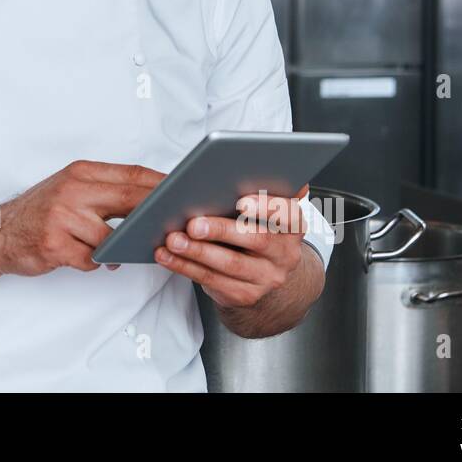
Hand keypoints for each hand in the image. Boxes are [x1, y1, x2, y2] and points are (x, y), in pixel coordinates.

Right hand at [0, 160, 163, 276]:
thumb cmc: (39, 212)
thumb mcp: (71, 189)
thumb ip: (105, 190)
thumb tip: (151, 198)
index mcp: (80, 172)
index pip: (132, 174)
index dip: (161, 184)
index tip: (184, 191)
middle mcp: (72, 190)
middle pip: (129, 199)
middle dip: (154, 213)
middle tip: (172, 224)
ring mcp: (62, 217)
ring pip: (111, 236)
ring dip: (119, 248)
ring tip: (116, 250)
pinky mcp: (55, 245)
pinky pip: (91, 259)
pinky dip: (96, 262)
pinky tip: (88, 257)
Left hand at [155, 184, 310, 308]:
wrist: (265, 274)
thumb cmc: (257, 228)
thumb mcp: (266, 210)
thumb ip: (260, 191)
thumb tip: (242, 166)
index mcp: (293, 224)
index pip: (287, 213)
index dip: (265, 207)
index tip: (241, 201)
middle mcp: (285, 253)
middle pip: (255, 240)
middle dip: (221, 230)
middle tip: (193, 223)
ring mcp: (267, 277)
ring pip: (230, 264)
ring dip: (197, 251)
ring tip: (173, 239)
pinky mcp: (245, 295)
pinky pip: (212, 280)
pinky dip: (185, 266)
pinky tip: (167, 255)